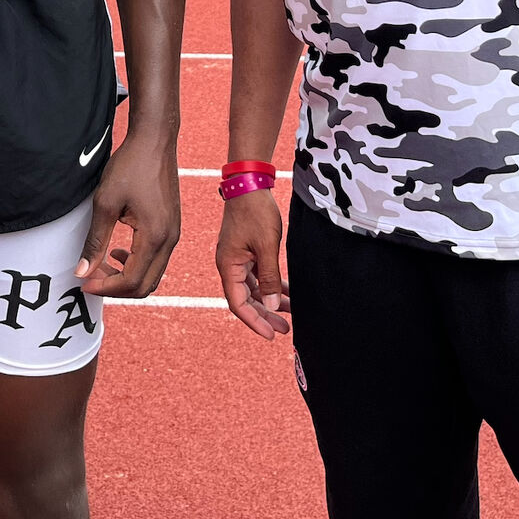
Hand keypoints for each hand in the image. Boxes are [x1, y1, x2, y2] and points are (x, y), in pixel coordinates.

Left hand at [75, 131, 179, 297]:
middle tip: (91, 276)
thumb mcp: (105, 203)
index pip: (131, 281)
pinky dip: (137, 264)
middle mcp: (170, 240)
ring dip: (127, 277)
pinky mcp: (171, 228)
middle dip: (116, 287)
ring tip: (103, 263)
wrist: (154, 141)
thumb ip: (95, 241)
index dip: (105, 287)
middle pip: (145, 285)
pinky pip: (156, 260)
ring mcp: (173, 234)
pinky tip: (119, 251)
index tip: (84, 282)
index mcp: (155, 236)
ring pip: (152, 275)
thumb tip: (83, 271)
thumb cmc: (131, 166)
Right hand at [215, 188, 290, 339]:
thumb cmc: (256, 212)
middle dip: (265, 315)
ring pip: (253, 288)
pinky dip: (271, 284)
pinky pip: (258, 275)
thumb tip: (271, 304)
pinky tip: (287, 292)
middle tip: (285, 329)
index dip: (255, 321)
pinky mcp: (246, 251)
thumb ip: (269, 276)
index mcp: (228, 266)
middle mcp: (230, 265)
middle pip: (246, 299)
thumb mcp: (266, 246)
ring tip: (290, 314)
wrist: (250, 183)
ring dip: (270, 301)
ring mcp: (237, 258)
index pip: (238, 304)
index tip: (271, 335)